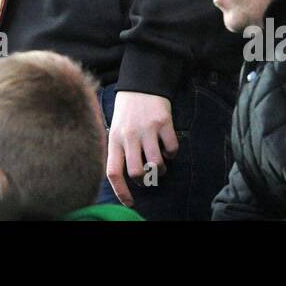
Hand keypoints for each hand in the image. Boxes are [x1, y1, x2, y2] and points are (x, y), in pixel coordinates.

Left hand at [106, 90, 176, 207]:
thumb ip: (119, 150)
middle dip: (145, 180)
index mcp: (114, 139)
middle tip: (148, 175)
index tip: (130, 202)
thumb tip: (123, 177)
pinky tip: (167, 147)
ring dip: (161, 169)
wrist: (141, 83)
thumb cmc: (127, 111)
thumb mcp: (116, 128)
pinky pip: (172, 149)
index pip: (113, 172)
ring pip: (157, 164)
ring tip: (160, 163)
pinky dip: (172, 153)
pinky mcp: (163, 123)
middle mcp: (129, 136)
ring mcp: (147, 129)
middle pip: (137, 172)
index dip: (121, 191)